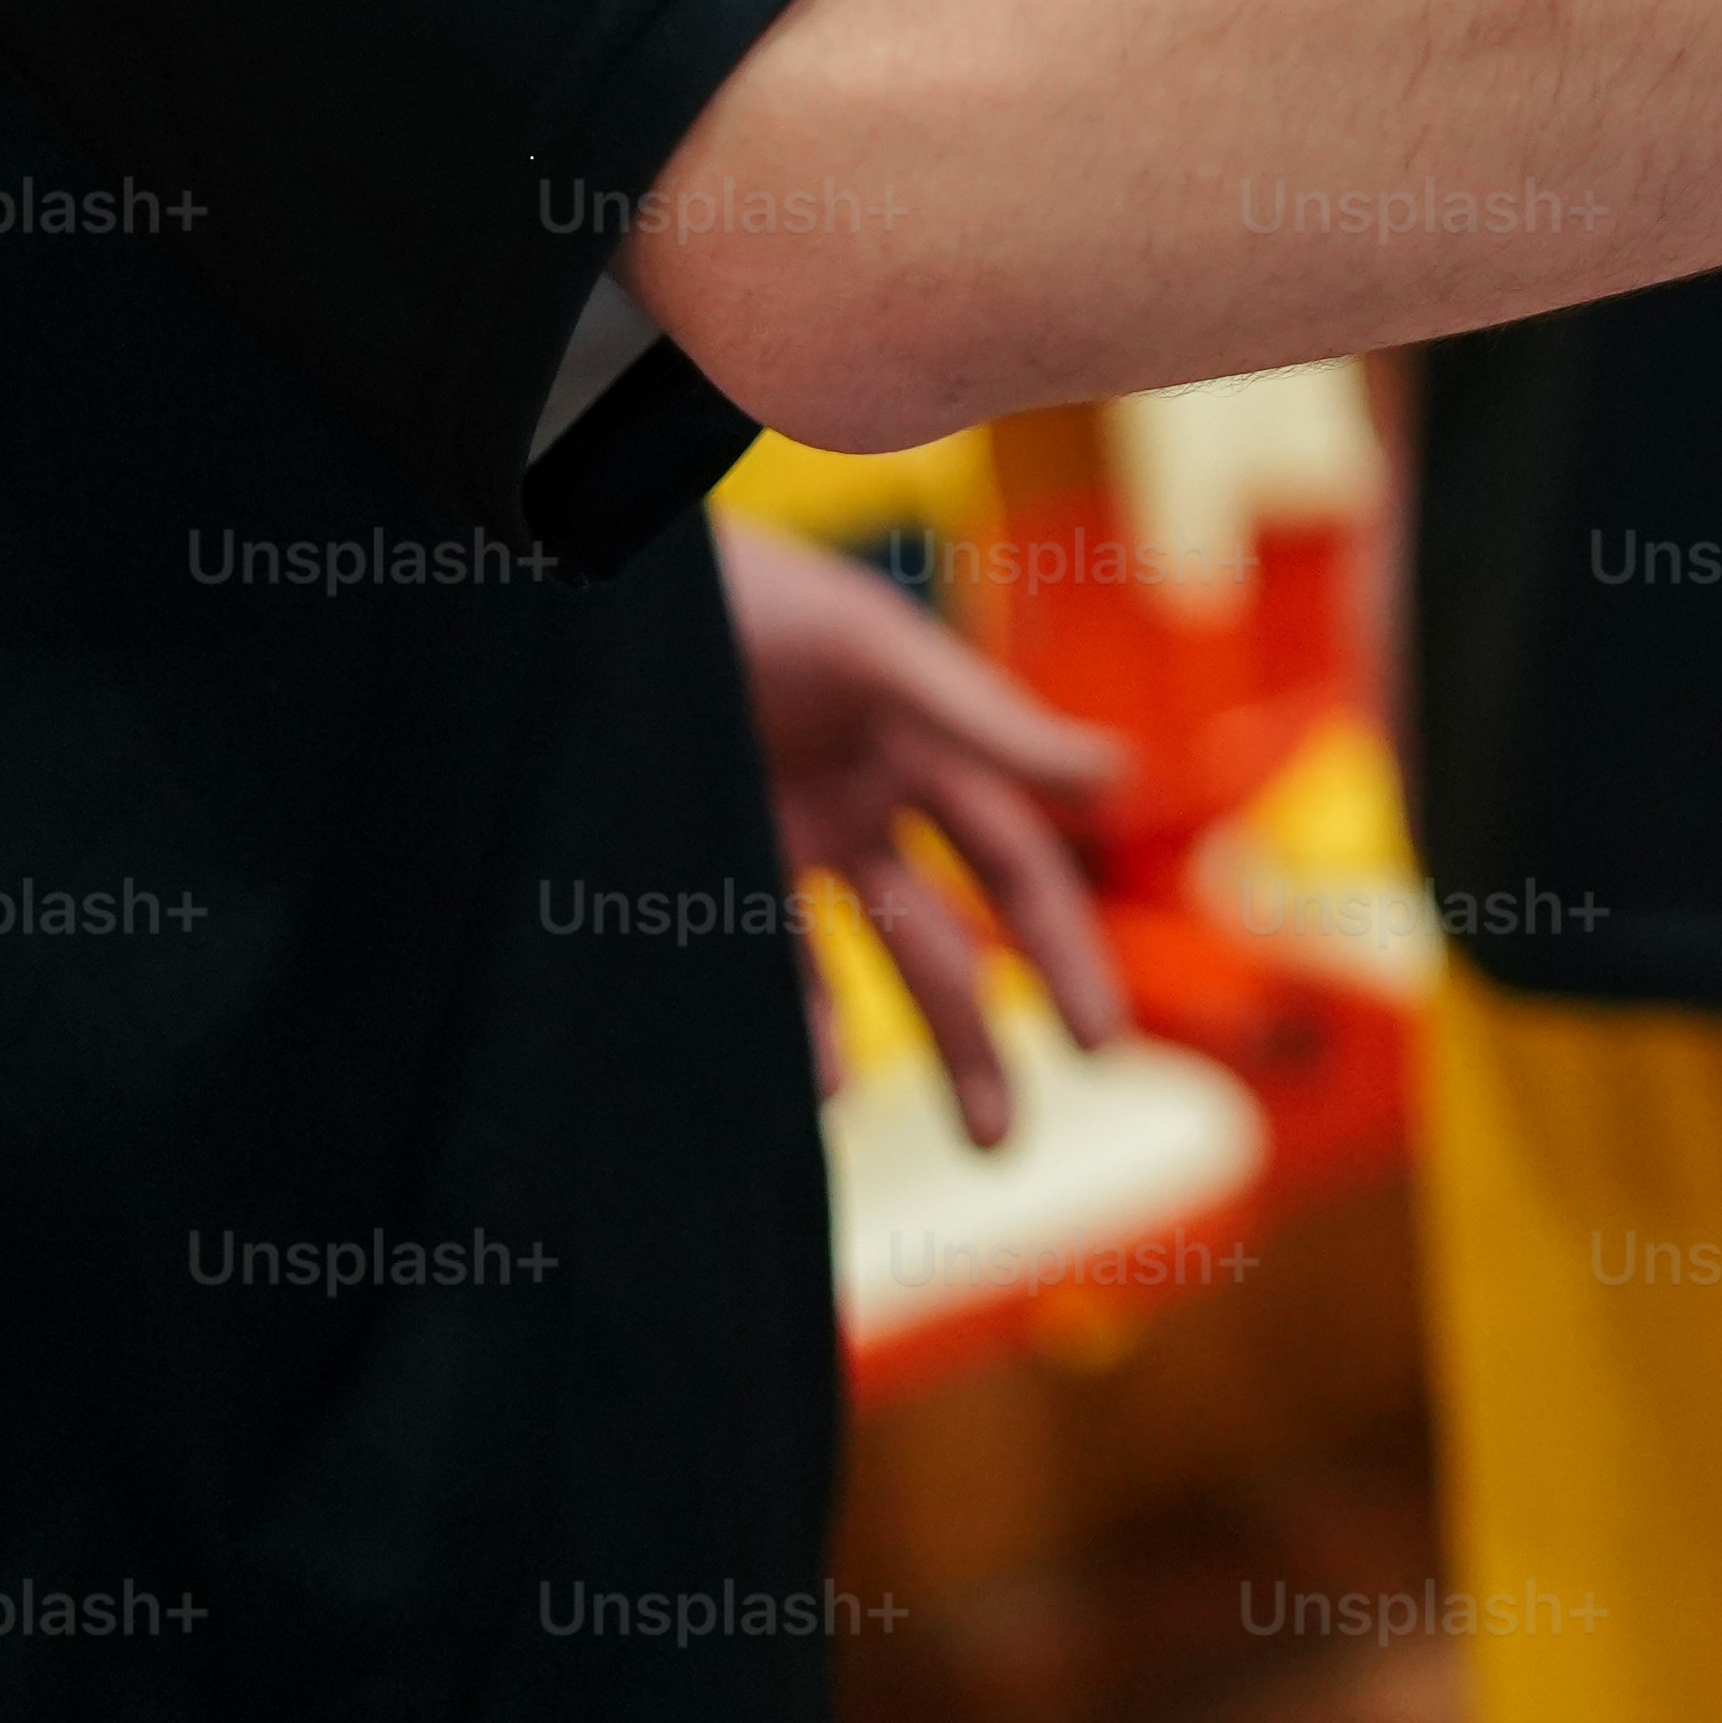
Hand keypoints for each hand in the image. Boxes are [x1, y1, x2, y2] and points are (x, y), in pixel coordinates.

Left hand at [717, 516, 1134, 1150]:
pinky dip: (797, 1024)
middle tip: (1009, 1143)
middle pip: (944, 940)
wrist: (597, 579)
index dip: (1062, 954)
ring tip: (914, 1143)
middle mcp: (861, 801)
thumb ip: (991, 725)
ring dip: (892, 1054)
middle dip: (980, 1039)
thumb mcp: (876, 654)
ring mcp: (780, 835)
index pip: (1015, 867)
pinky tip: (820, 1082)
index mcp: (926, 742)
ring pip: (857, 968)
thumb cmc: (749, 590)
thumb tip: (1124, 777)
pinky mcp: (701, 856)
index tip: (1101, 1045)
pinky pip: (759, 960)